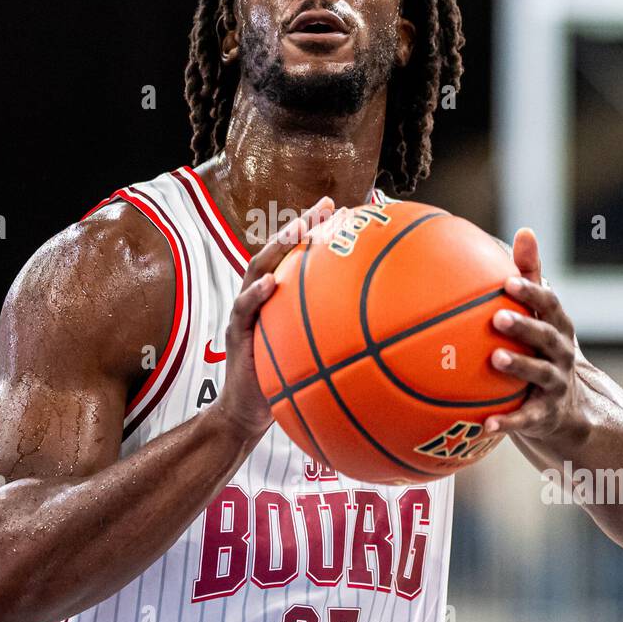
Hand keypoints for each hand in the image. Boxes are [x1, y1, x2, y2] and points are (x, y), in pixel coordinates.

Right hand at [211, 196, 337, 441]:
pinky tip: (270, 284)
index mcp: (280, 299)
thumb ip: (337, 339)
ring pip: (256, 270)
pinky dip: (255, 295)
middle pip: (278, 252)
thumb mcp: (315, 357)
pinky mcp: (235, 333)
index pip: (297, 257)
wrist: (249, 414)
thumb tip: (387, 336)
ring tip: (296, 230)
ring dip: (275, 248)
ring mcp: (245, 313)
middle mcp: (261, 298)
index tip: (344, 211)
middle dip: (300, 226)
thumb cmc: (285, 384)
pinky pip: (244, 309)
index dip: (318, 232)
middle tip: (324, 207)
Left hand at [481, 228, 590, 444]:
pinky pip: (524, 418)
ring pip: (539, 374)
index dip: (532, 292)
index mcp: (557, 327)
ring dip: (518, 366)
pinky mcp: (543, 414)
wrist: (569, 409)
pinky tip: (486, 424)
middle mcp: (561, 353)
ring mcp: (554, 385)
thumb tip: (525, 230)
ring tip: (494, 358)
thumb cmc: (544, 348)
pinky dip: (507, 422)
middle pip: (546, 337)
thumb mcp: (542, 314)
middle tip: (497, 317)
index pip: (549, 304)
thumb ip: (531, 276)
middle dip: (524, 326)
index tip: (509, 281)